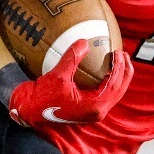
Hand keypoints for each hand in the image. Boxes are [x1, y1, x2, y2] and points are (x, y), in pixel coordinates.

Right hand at [7, 42, 133, 127]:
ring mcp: (92, 111)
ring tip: (119, 60)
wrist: (28, 111)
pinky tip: (105, 70)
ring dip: (118, 77)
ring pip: (113, 93)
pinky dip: (108, 82)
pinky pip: (104, 94)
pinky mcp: (87, 108)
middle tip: (123, 54)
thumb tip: (85, 42)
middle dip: (124, 72)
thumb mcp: (57, 76)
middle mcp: (96, 111)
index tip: (118, 52)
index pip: (114, 84)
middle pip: (118, 90)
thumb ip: (72, 58)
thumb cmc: (42, 97)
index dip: (119, 67)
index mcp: (94, 106)